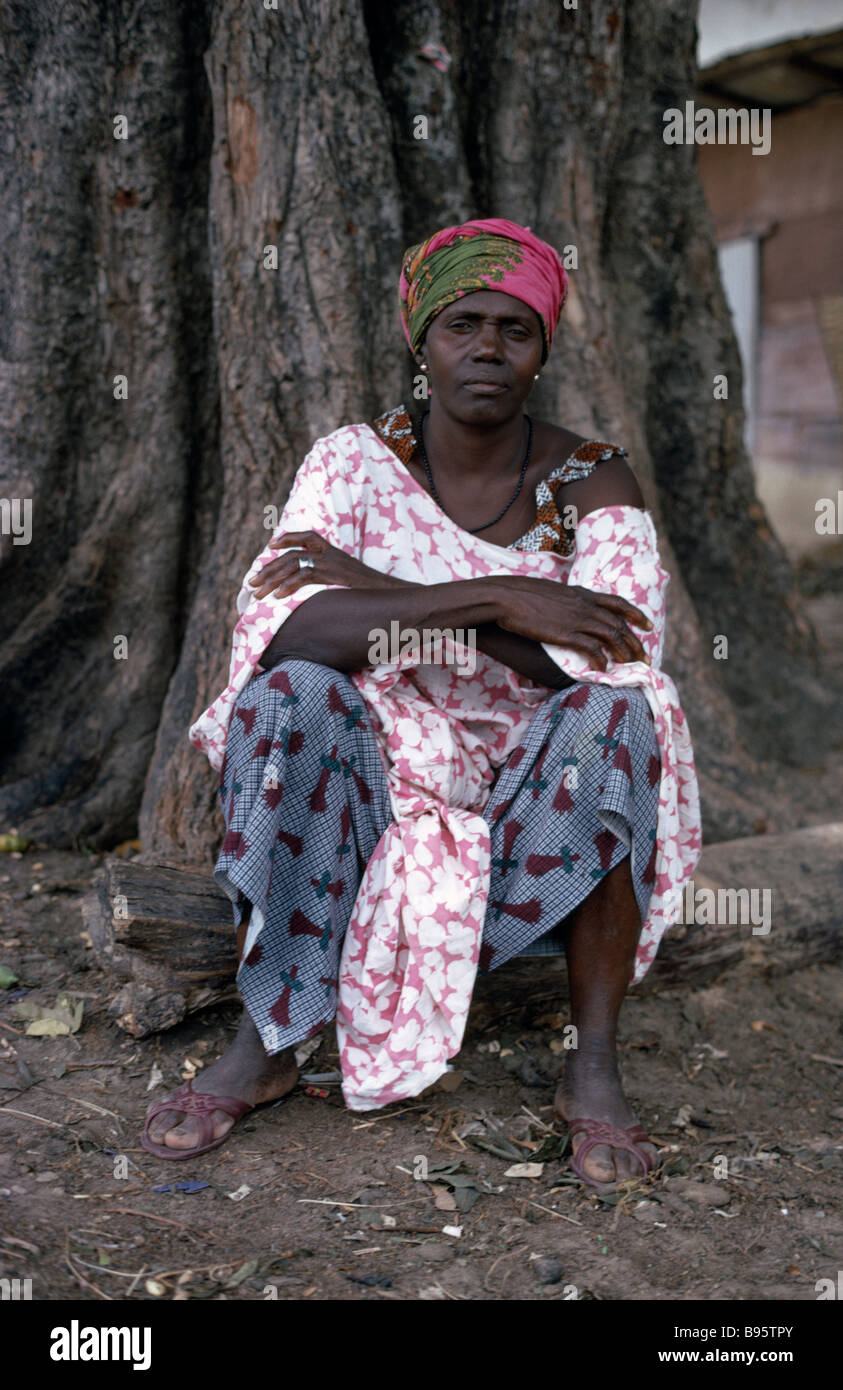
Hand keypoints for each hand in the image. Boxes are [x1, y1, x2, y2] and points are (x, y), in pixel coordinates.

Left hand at [247, 529, 416, 599]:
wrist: (392, 593)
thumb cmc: (372, 591)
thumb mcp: (351, 579)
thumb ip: (334, 578)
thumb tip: (319, 591)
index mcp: (334, 552)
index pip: (307, 537)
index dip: (287, 538)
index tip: (271, 545)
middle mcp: (330, 554)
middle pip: (291, 553)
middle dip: (268, 568)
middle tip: (252, 582)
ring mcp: (331, 563)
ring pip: (293, 564)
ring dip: (272, 578)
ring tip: (257, 592)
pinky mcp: (333, 575)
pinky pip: (305, 576)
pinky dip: (288, 585)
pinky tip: (277, 596)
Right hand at [494, 575, 652, 670]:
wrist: (505, 596)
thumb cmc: (520, 594)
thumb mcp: (549, 592)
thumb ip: (564, 601)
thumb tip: (565, 608)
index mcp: (581, 593)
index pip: (617, 603)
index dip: (635, 614)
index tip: (647, 625)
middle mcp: (585, 605)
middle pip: (620, 624)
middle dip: (635, 642)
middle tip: (645, 658)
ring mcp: (577, 619)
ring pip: (612, 636)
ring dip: (625, 653)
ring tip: (631, 666)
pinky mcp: (566, 634)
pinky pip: (592, 649)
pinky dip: (601, 661)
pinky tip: (604, 671)